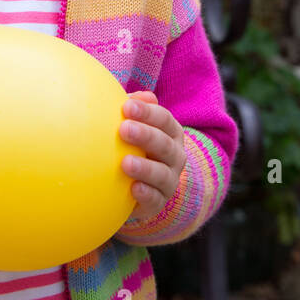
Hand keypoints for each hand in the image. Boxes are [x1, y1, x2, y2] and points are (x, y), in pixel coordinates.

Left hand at [118, 90, 185, 223]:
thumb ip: (130, 109)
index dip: (147, 112)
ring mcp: (169, 180)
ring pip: (162, 174)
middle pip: (165, 144)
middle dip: (146, 135)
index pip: (163, 119)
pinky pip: (155, 200)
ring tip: (125, 162)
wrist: (136, 183)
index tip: (126, 106)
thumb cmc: (132, 143)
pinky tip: (132, 189)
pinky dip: (145, 194)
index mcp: (170, 132)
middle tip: (124, 129)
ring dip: (145, 168)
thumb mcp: (132, 123)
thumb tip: (127, 96)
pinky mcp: (159, 202)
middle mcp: (175, 156)